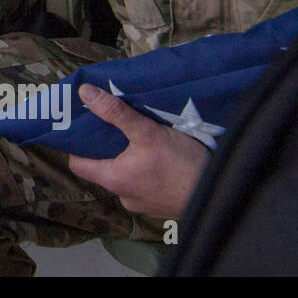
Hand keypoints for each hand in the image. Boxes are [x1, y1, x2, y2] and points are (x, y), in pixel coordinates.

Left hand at [68, 83, 210, 218]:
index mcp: (113, 179)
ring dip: (129, 159)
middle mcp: (123, 196)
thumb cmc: (182, 165)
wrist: (220, 194)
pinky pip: (145, 184)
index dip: (76, 146)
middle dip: (107, 148)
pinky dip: (146, 171)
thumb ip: (116, 113)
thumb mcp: (147, 132)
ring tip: (138, 138)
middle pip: (103, 168)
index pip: (78, 164)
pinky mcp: (161, 205)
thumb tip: (85, 93)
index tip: (82, 127)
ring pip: (126, 176)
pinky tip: (159, 157)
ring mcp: (142, 203)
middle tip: (113, 125)